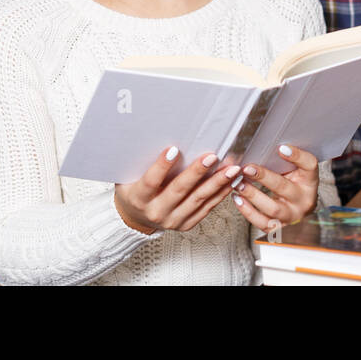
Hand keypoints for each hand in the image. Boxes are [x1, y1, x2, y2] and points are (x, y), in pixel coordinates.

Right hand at [113, 146, 241, 234]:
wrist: (136, 218)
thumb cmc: (134, 190)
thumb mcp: (129, 176)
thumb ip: (142, 162)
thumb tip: (158, 135)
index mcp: (139, 198)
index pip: (151, 181)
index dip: (162, 166)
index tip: (174, 149)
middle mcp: (156, 212)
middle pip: (179, 190)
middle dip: (197, 172)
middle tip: (212, 157)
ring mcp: (173, 220)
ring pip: (198, 200)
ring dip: (216, 183)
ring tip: (230, 169)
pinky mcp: (186, 224)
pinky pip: (206, 208)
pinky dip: (220, 194)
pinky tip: (230, 181)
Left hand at [231, 144, 318, 231]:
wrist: (299, 208)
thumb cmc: (295, 184)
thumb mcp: (297, 169)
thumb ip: (288, 158)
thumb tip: (273, 147)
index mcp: (310, 180)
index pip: (309, 165)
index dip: (297, 156)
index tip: (281, 148)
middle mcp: (303, 200)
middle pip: (284, 188)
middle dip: (264, 177)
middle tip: (247, 168)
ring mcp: (292, 216)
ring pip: (273, 209)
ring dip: (252, 195)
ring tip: (238, 183)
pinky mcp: (279, 228)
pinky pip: (263, 223)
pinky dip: (248, 211)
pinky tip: (238, 199)